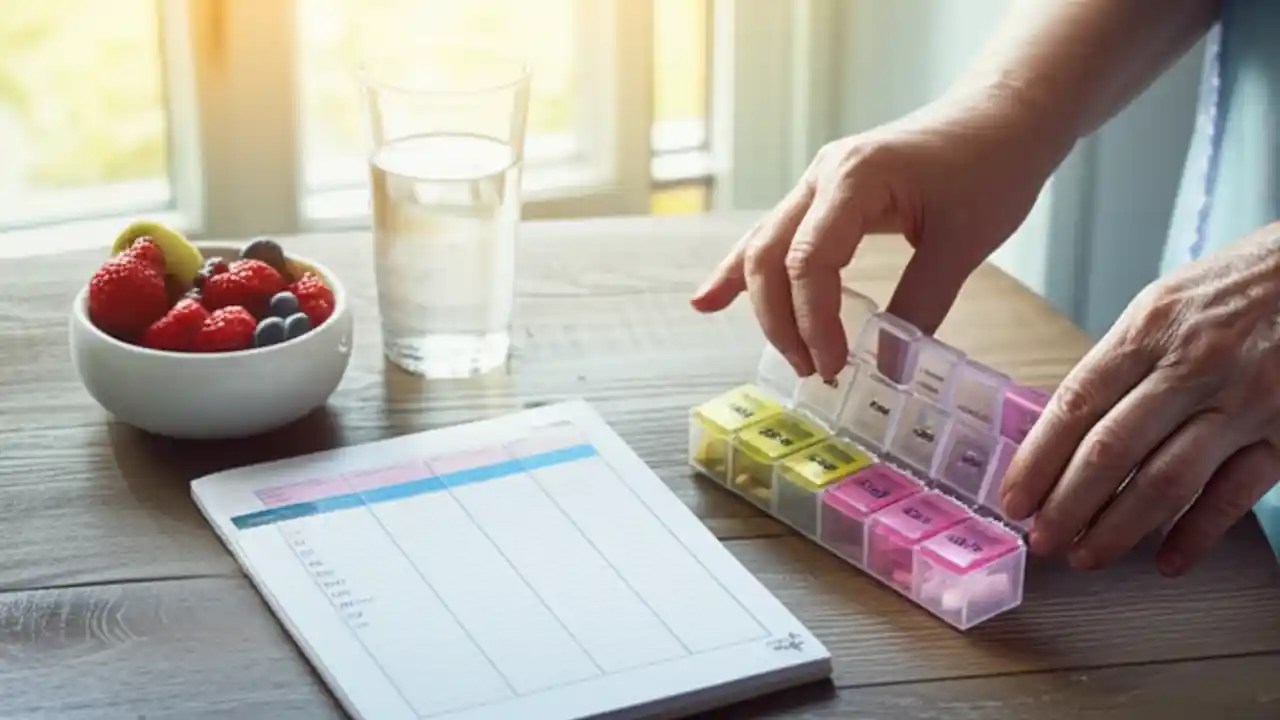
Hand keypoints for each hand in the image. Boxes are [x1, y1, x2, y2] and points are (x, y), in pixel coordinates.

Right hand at [690, 87, 1066, 379]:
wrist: (1005, 114)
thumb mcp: (964, 242)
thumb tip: (888, 370)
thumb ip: (921, 306)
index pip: (808, 261)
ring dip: (768, 306)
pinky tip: (710, 302)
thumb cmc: (993, 166)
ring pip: (764, 247)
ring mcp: (817, 182)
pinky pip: (775, 237)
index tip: (837, 365)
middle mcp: (822, 175)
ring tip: (790, 356)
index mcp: (854, 178)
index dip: (814, 321)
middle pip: (769, 256)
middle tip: (815, 370)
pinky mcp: (825, 194)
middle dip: (782, 321)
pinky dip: (744, 272)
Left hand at [1002, 223, 1279, 575]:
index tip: (1013, 498)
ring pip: (1167, 481)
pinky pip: (1234, 494)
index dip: (1038, 459)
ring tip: (1087, 557)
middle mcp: (1193, 366)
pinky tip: (1166, 561)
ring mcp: (1244, 401)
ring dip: (1119, 528)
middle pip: (1112, 450)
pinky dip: (1196, 534)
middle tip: (1042, 540)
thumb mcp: (1165, 306)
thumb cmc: (1235, 289)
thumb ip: (1121, 363)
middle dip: (1068, 505)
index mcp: (1150, 329)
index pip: (1076, 404)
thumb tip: (1068, 429)